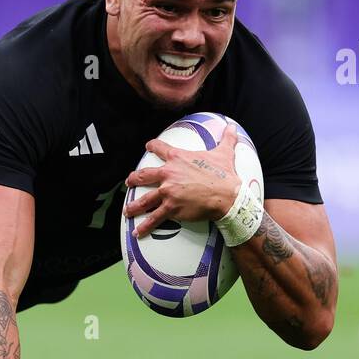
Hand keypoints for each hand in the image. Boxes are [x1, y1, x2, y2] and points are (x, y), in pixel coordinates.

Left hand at [123, 126, 239, 236]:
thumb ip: (226, 139)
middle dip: (134, 179)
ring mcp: (168, 192)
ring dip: (134, 206)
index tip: (148, 146)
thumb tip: (232, 126)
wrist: (227, 196)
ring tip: (127, 210)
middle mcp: (169, 174)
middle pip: (144, 175)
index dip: (152, 146)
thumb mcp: (224, 153)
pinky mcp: (171, 208)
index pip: (160, 148)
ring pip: (145, 199)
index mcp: (178, 158)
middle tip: (129, 182)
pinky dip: (145, 226)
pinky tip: (137, 232)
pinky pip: (154, 218)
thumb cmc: (224, 175)